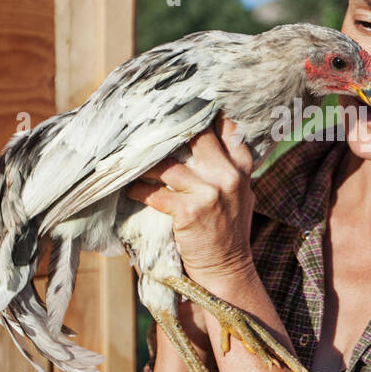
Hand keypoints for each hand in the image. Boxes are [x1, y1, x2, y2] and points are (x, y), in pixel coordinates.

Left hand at [124, 113, 258, 286]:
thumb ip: (229, 165)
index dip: (203, 112)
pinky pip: (156, 192)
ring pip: (168, 164)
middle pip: (195, 136)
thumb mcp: (241, 194)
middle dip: (167, 129)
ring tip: (128, 160)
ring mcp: (211, 192)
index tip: (180, 101)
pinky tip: (128, 189)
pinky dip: (138, 190)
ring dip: (144, 163)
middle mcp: (229, 175)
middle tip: (144, 123)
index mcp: (242, 168)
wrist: (226, 269)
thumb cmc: (227, 231)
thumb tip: (210, 135)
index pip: (226, 128)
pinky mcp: (191, 211)